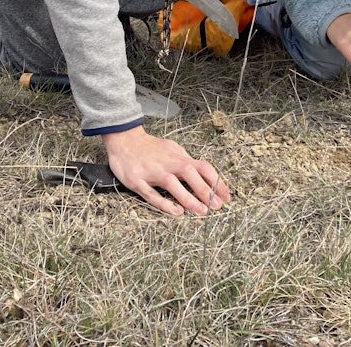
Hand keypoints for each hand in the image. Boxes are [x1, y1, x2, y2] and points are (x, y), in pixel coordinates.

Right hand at [103, 126, 229, 215]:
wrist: (124, 140)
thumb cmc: (149, 147)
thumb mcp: (172, 149)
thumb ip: (186, 160)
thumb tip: (203, 172)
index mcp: (178, 157)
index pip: (202, 167)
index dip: (216, 181)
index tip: (226, 196)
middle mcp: (167, 163)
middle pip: (190, 173)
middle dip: (205, 190)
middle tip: (216, 206)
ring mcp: (152, 172)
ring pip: (172, 184)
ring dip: (188, 198)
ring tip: (201, 211)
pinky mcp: (136, 180)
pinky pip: (151, 193)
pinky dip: (163, 203)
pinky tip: (175, 211)